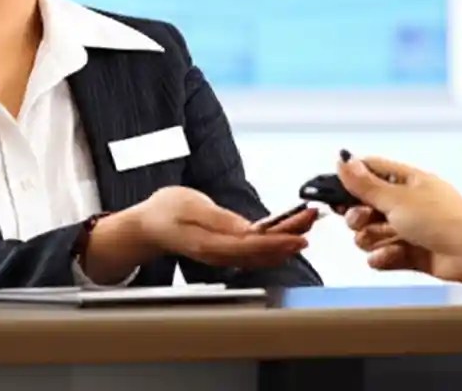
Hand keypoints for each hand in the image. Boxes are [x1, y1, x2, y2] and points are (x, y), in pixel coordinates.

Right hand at [133, 187, 310, 268]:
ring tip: (308, 221)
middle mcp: (221, 255)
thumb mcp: (190, 206)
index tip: (299, 236)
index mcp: (210, 245)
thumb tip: (248, 229)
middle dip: (291, 236)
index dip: (278, 242)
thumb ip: (220, 219)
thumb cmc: (165, 213)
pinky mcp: (228, 250)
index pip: (252, 246)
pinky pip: (256, 249)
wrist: (148, 228)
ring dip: (287, 237)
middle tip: (312, 219)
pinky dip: (276, 239)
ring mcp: (225, 255)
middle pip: (263, 250)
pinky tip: (289, 231)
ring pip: (262, 251)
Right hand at [337, 156, 461, 284]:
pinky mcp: (410, 253)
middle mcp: (405, 203)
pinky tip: (391, 256)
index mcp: (405, 180)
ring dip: (371, 239)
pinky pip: (383, 255)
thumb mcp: (396, 198)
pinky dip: (384, 257)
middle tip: (363, 220)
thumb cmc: (439, 218)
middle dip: (357, 216)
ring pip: (370, 234)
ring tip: (384, 240)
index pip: (370, 171)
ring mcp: (408, 229)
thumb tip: (343, 160)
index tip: (334, 192)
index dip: (350, 180)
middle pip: (364, 206)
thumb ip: (365, 184)